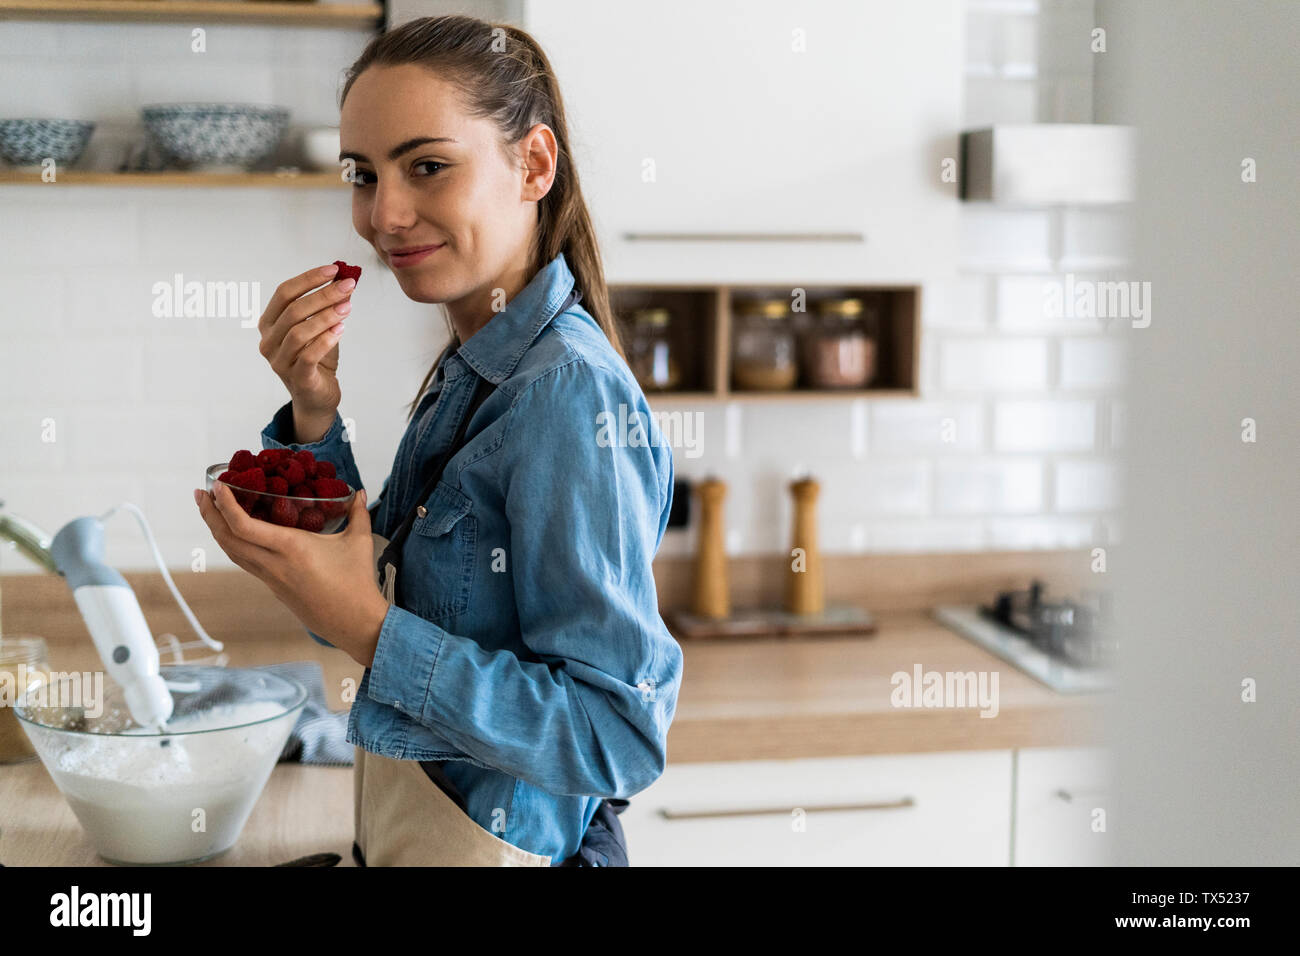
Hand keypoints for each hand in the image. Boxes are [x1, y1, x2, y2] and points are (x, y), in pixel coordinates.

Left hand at [194, 483, 388, 667]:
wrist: (353, 623)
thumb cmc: (357, 583)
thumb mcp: (360, 541)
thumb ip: (359, 512)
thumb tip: (359, 492)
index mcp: (290, 548)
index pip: (243, 526)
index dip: (225, 505)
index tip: (218, 486)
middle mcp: (273, 564)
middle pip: (226, 539)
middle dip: (209, 514)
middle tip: (201, 492)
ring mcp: (270, 578)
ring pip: (231, 552)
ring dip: (216, 529)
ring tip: (210, 510)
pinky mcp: (274, 587)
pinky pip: (244, 562)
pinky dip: (232, 544)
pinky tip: (234, 534)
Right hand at [257, 263, 355, 422]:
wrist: (317, 397)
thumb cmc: (317, 358)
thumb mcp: (321, 328)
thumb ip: (328, 307)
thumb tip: (346, 280)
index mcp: (269, 323)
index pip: (284, 293)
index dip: (308, 279)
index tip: (334, 270)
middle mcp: (268, 341)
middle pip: (293, 310)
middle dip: (323, 295)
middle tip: (348, 285)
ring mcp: (279, 361)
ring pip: (299, 332)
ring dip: (325, 316)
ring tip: (347, 307)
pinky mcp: (296, 378)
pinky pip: (307, 356)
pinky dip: (325, 340)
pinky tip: (341, 329)